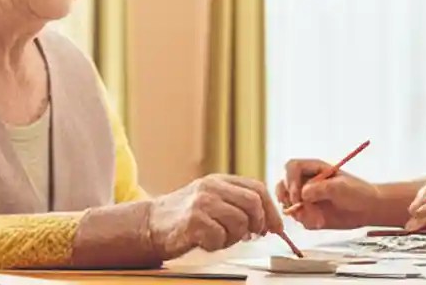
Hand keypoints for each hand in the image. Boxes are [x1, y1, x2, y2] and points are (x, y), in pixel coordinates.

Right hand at [148, 174, 284, 258]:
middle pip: (253, 204)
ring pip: (240, 223)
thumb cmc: (184, 216)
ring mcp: (202, 202)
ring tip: (218, 237)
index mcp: (219, 180)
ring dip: (233, 237)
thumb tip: (269, 220)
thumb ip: (236, 202)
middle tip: (249, 236)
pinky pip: (220, 237)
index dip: (271, 210)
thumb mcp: (212, 199)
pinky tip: (204, 241)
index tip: (275, 227)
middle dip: (257, 224)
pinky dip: (216, 245)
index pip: (257, 188)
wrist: (150, 224)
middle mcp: (211, 187)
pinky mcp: (193, 220)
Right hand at [276, 158, 381, 229]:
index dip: (290, 180)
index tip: (298, 196)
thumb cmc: (357, 192)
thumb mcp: (341, 187)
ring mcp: (305, 197)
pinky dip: (306, 221)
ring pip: (288, 203)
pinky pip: (298, 217)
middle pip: (283, 185)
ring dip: (298, 212)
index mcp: (312, 168)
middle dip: (287, 198)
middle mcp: (305, 181)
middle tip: (297, 209)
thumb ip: (321, 188)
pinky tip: (321, 222)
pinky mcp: (308, 212)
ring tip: (317, 218)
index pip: (291, 167)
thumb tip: (303, 194)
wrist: (367, 209)